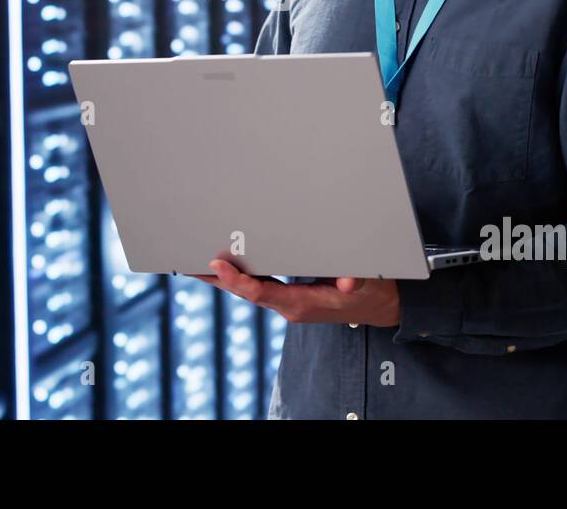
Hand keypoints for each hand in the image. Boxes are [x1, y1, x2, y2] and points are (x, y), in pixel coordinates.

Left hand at [187, 259, 400, 326]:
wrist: (380, 305)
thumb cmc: (371, 290)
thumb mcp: (369, 282)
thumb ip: (356, 279)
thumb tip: (346, 281)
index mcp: (302, 304)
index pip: (261, 292)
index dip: (238, 280)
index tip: (218, 264)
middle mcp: (288, 305)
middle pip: (244, 292)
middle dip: (216, 279)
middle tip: (186, 262)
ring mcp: (286, 302)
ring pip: (247, 289)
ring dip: (221, 278)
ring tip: (194, 261)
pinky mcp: (288, 295)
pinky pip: (256, 286)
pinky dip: (237, 276)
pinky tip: (223, 265)